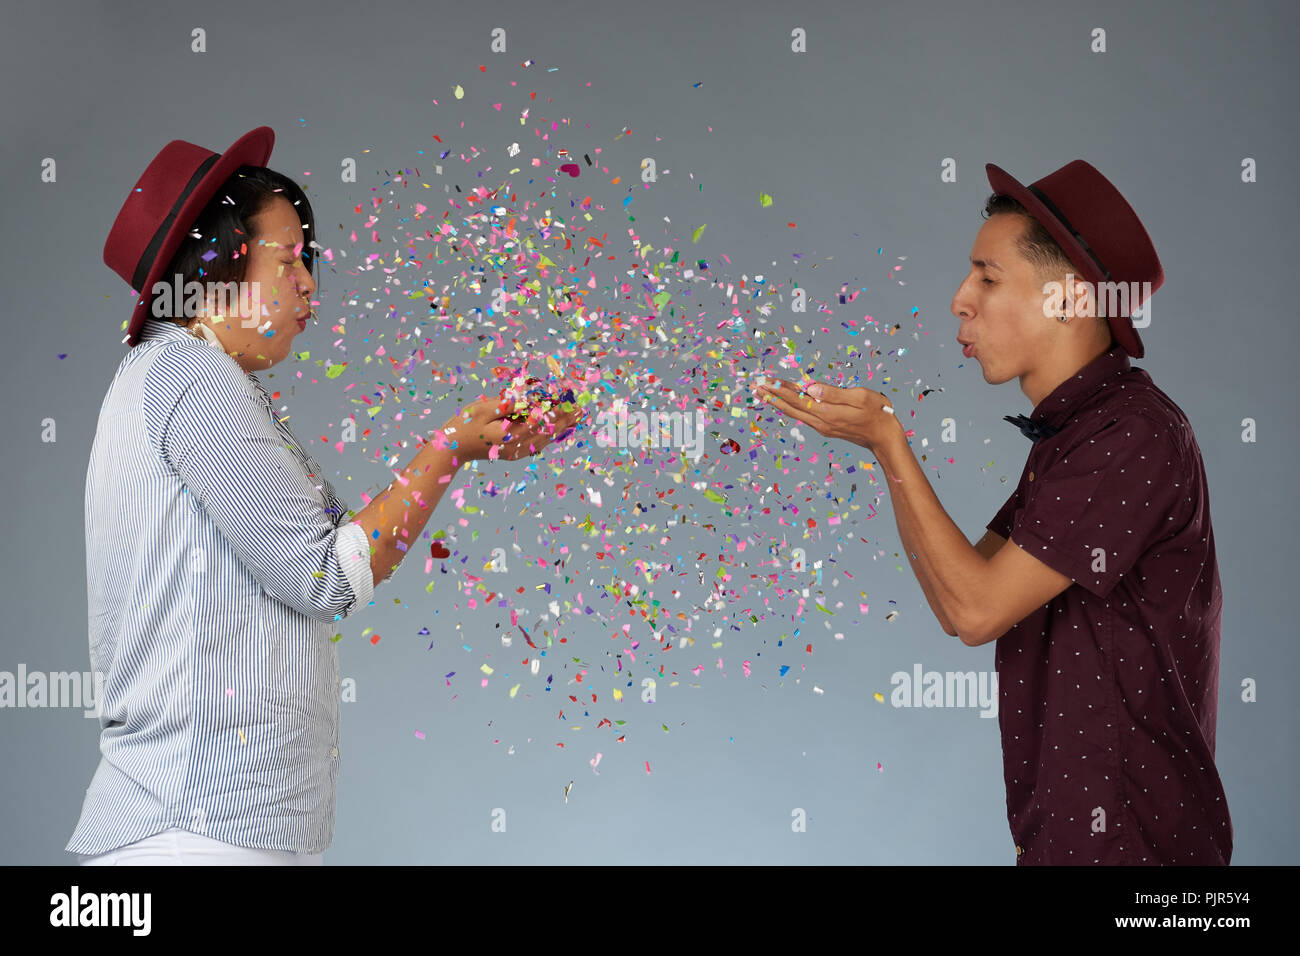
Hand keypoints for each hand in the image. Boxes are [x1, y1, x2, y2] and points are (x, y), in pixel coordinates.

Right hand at [436, 393, 583, 461]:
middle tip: (582, 407)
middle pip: (548, 432)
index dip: (557, 411)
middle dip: (565, 419)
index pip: (541, 422)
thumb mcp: (483, 409)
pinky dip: (551, 435)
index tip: (570, 401)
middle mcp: (517, 447)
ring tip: (577, 416)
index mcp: (510, 436)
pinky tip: (560, 428)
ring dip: (562, 427)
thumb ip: (507, 405)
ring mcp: (517, 453)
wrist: (452, 449)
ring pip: (546, 440)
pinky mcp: (515, 453)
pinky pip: (538, 444)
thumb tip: (529, 400)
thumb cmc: (464, 424)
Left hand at [753, 376, 903, 452]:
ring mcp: (822, 426)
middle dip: (772, 395)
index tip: (765, 381)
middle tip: (755, 386)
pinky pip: (802, 415)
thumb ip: (834, 393)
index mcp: (828, 413)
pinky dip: (789, 407)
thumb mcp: (861, 397)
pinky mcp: (826, 427)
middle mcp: (821, 422)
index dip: (780, 389)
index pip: (798, 398)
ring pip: (795, 412)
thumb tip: (810, 387)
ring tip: (763, 393)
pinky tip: (784, 403)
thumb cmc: (878, 413)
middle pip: (791, 407)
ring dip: (778, 402)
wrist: (885, 439)